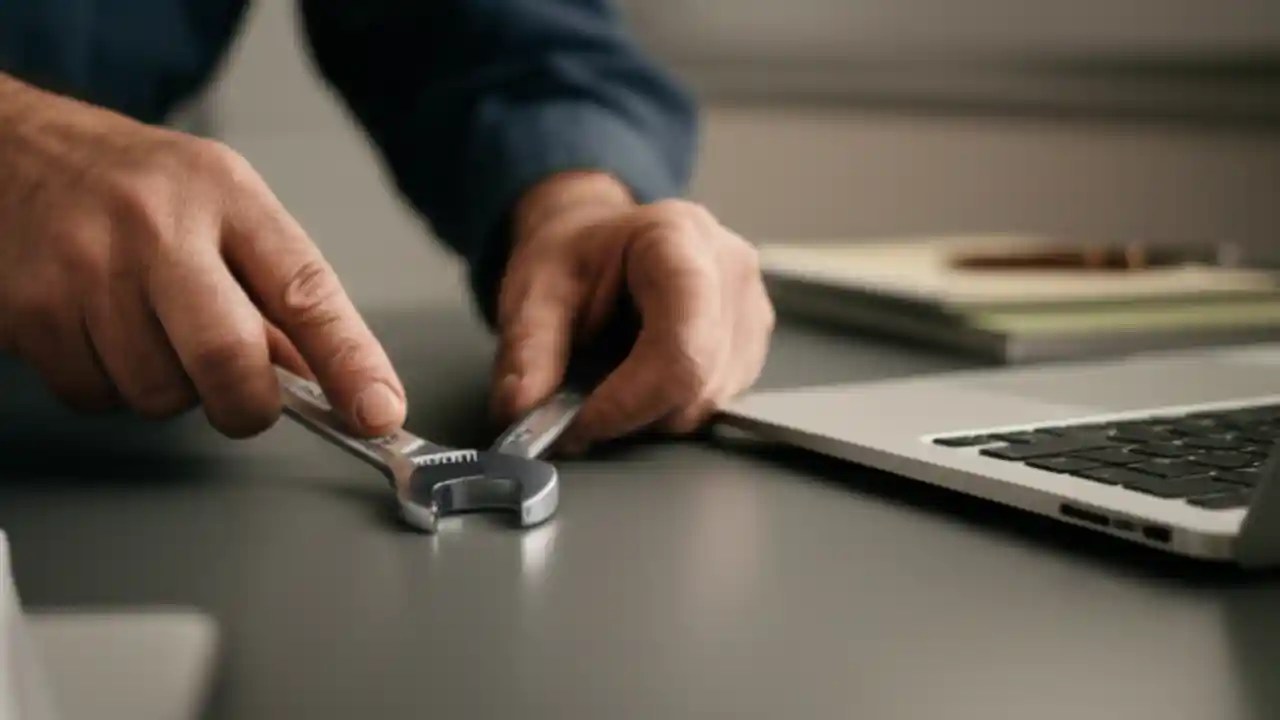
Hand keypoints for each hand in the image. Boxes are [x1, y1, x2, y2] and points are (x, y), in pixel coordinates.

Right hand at [0, 75, 404, 437]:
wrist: (9, 150)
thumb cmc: (132, 186)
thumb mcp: (221, 206)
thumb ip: (277, 291)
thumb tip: (335, 383)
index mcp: (225, 196)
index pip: (304, 290)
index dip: (350, 361)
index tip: (378, 411)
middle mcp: (155, 227)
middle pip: (228, 360)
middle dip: (248, 405)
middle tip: (244, 397)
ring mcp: (85, 269)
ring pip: (159, 395)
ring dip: (169, 387)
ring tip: (149, 327)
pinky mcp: (29, 312)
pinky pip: (96, 398)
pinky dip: (108, 384)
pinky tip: (100, 332)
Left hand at [490, 171, 774, 452]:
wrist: (605, 241)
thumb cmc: (576, 256)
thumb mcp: (532, 290)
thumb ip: (527, 349)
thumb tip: (523, 408)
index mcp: (678, 238)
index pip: (680, 346)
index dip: (630, 401)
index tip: (580, 422)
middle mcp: (731, 270)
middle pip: (699, 382)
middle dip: (634, 413)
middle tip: (582, 409)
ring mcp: (752, 308)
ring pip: (711, 401)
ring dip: (653, 414)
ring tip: (614, 379)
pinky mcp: (754, 343)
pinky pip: (719, 402)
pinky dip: (672, 408)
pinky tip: (645, 377)